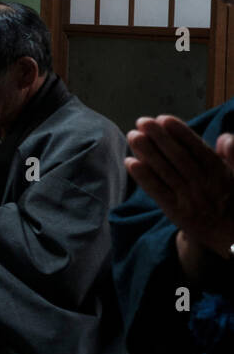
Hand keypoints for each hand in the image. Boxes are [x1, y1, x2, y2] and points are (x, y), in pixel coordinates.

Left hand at [125, 116, 233, 272]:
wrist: (230, 235)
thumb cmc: (230, 198)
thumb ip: (232, 155)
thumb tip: (224, 138)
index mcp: (219, 172)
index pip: (197, 148)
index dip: (180, 132)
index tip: (164, 118)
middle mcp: (203, 184)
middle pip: (178, 157)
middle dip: (159, 137)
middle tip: (142, 121)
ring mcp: (188, 198)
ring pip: (165, 171)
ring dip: (147, 152)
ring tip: (133, 135)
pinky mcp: (175, 211)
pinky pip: (158, 191)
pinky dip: (143, 177)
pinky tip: (130, 162)